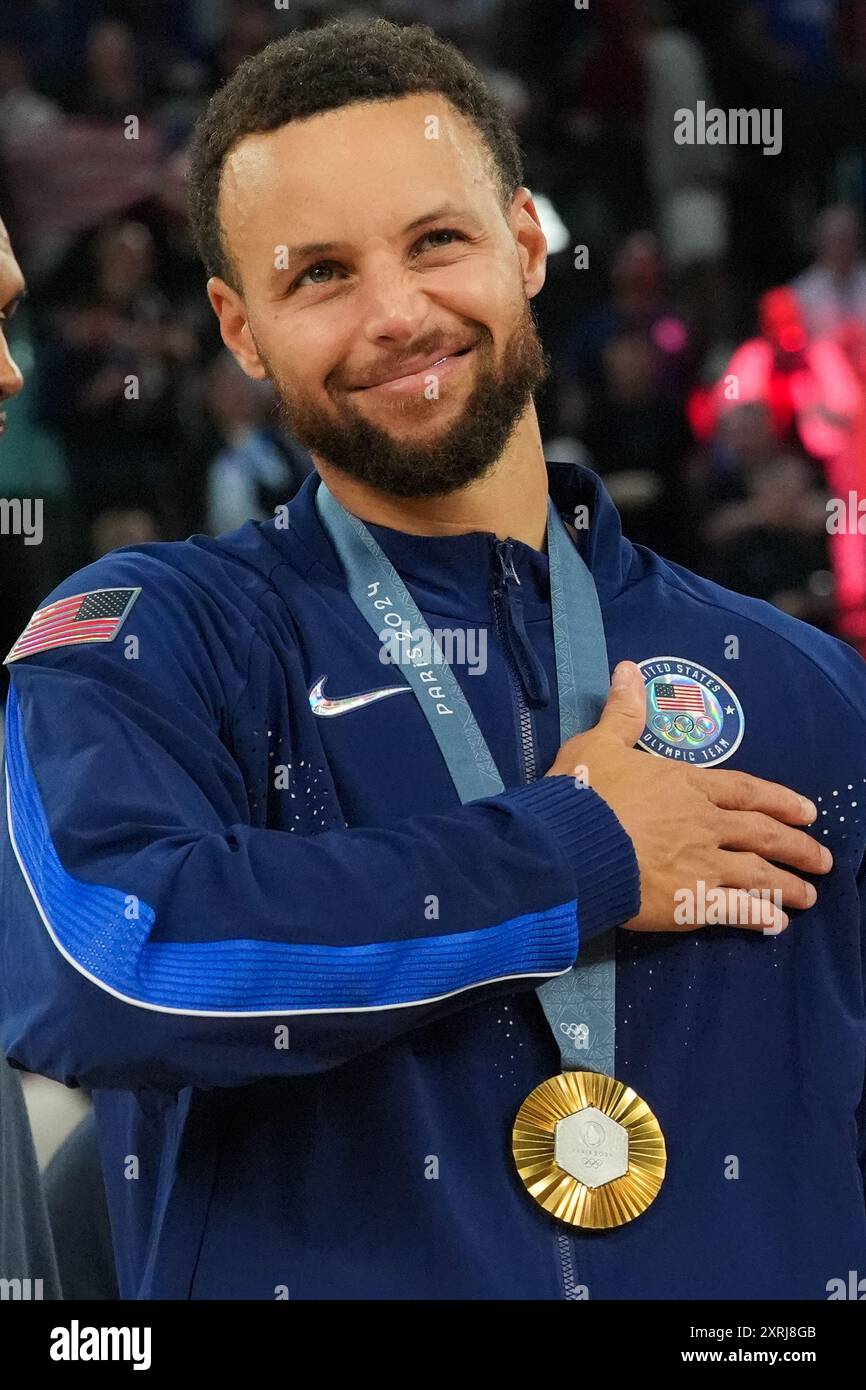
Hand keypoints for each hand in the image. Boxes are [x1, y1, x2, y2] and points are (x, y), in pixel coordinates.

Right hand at [545, 661, 829, 931]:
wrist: (571, 844)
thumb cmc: (583, 792)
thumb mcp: (600, 743)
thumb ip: (623, 713)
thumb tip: (628, 669)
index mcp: (686, 786)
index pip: (745, 791)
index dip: (779, 800)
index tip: (808, 812)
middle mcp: (704, 824)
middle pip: (763, 834)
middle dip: (797, 847)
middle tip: (823, 860)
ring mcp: (703, 865)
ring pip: (758, 875)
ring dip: (787, 886)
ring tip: (809, 897)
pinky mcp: (690, 902)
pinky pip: (735, 911)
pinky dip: (759, 917)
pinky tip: (776, 924)